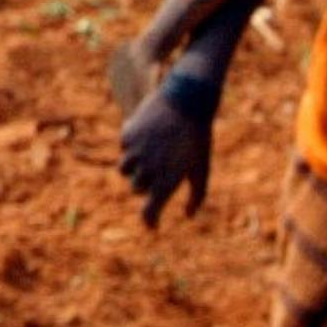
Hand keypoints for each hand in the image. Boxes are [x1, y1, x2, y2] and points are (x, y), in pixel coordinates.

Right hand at [118, 70, 220, 228]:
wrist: (187, 102)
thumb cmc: (198, 138)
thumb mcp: (202, 168)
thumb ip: (197, 195)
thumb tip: (189, 215)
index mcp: (167, 182)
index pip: (149, 211)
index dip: (149, 220)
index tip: (152, 224)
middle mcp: (148, 170)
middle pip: (136, 188)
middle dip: (145, 183)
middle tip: (158, 170)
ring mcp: (135, 153)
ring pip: (125, 170)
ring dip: (135, 166)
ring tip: (150, 152)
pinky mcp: (127, 136)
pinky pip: (125, 147)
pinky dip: (134, 144)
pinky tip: (149, 132)